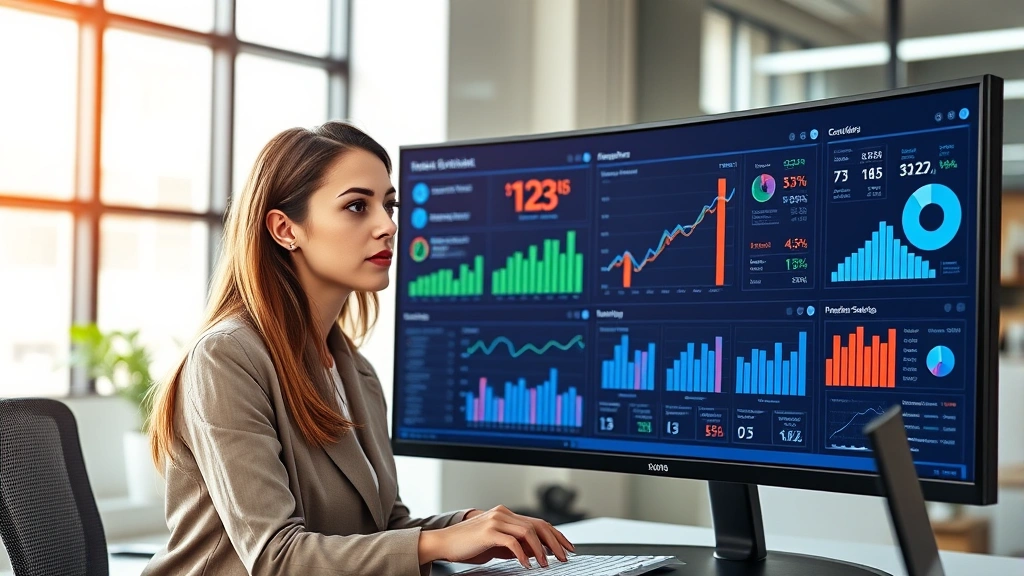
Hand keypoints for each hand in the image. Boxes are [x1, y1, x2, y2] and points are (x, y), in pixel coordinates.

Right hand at [418, 505, 574, 567]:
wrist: (443, 543)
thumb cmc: (468, 545)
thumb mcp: (497, 545)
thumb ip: (515, 546)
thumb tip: (537, 552)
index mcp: (506, 515)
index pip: (538, 522)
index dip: (556, 535)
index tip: (567, 547)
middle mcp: (503, 514)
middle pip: (538, 525)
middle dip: (555, 541)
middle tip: (564, 556)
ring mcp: (496, 521)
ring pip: (528, 532)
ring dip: (541, 549)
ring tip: (546, 564)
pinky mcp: (488, 531)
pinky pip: (512, 542)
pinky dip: (522, 554)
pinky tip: (527, 564)